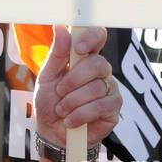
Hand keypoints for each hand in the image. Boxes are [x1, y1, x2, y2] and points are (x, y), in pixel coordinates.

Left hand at [33, 26, 120, 148]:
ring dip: (72, 101)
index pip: (98, 36)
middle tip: (59, 91)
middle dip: (73, 80)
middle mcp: (100, 70)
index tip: (78, 49)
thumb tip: (60, 28)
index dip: (92, 38)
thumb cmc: (50, 101)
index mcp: (84, 57)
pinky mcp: (114, 108)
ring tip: (62, 110)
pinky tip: (71, 120)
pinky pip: (100, 106)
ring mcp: (110, 88)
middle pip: (98, 63)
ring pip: (96, 87)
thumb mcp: (47, 77)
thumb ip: (56, 54)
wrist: (53, 132)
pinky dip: (80, 114)